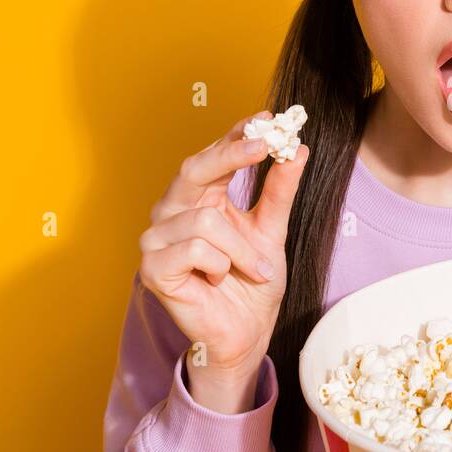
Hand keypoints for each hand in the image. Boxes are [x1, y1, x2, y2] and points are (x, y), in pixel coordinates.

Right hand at [139, 110, 309, 389]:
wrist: (246, 333)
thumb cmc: (253, 282)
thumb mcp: (273, 230)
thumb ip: (279, 191)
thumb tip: (298, 150)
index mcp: (198, 197)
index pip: (213, 155)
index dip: (236, 135)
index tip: (266, 119)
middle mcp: (171, 211)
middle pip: (195, 168)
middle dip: (232, 155)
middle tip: (266, 146)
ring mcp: (156, 239)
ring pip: (207, 220)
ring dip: (242, 248)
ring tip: (254, 270)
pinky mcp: (153, 268)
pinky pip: (196, 250)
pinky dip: (221, 265)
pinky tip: (220, 280)